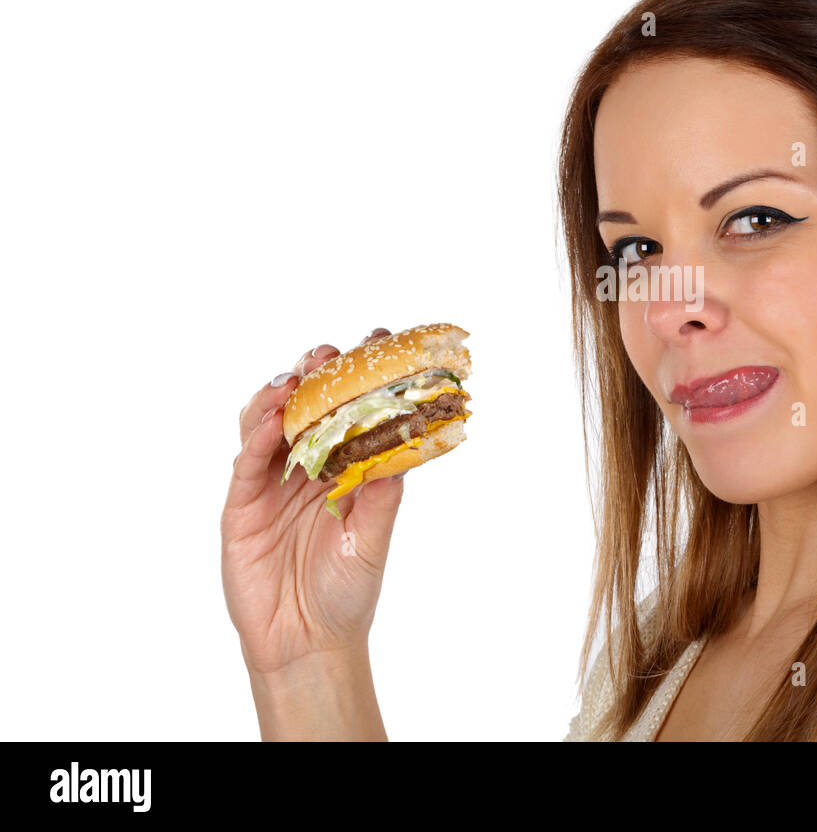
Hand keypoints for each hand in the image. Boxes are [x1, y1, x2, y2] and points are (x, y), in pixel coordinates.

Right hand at [221, 328, 403, 677]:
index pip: (347, 413)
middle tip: (330, 356)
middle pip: (304, 408)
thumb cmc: (346, 592)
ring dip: (280, 397)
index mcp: (341, 471)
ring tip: (298, 380)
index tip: (378, 343)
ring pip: (267, 425)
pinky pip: (246, 464)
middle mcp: (304, 470)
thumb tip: (405, 448)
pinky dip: (256, 438)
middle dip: (314, 376)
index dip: (357, 379)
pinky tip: (271, 423)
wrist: (307, 644)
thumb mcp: (372, 539)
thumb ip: (382, 495)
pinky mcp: (241, 508)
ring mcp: (270, 486)